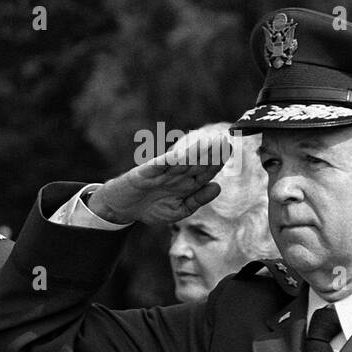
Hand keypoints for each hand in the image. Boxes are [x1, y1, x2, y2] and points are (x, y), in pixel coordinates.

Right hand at [88, 126, 227, 224]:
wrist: (122, 208)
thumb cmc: (150, 208)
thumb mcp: (178, 211)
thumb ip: (197, 200)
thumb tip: (217, 186)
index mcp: (186, 184)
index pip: (205, 170)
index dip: (217, 161)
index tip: (229, 150)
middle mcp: (175, 175)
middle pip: (194, 162)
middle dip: (208, 152)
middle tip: (222, 140)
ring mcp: (161, 172)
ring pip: (179, 161)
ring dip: (192, 152)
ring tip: (205, 143)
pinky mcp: (144, 173)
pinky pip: (157, 166)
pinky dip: (167, 161)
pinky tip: (179, 155)